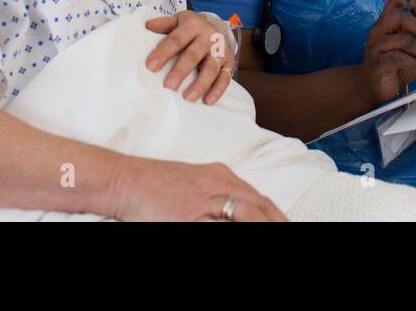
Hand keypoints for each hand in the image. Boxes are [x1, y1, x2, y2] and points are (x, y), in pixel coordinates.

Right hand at [110, 157, 287, 221]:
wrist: (125, 179)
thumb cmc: (154, 183)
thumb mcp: (193, 182)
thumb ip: (216, 194)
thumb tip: (237, 212)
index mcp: (219, 175)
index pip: (258, 199)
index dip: (276, 216)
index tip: (286, 225)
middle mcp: (216, 184)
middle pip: (258, 208)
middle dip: (276, 223)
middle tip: (290, 232)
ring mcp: (203, 201)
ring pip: (244, 216)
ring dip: (259, 226)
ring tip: (275, 237)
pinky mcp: (188, 216)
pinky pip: (217, 228)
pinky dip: (231, 231)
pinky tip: (241, 238)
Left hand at [144, 11, 235, 103]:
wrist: (218, 26)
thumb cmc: (192, 27)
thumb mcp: (179, 20)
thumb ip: (164, 24)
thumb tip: (148, 25)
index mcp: (193, 24)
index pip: (176, 39)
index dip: (163, 52)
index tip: (151, 66)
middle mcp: (208, 36)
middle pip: (193, 55)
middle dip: (180, 71)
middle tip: (169, 86)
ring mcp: (220, 50)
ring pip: (210, 69)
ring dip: (199, 84)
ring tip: (187, 98)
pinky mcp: (229, 62)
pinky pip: (225, 78)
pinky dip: (217, 90)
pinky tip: (207, 100)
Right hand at [351, 0, 415, 106]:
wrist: (371, 85)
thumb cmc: (392, 65)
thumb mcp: (412, 51)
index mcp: (386, 21)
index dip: (414, 5)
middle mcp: (379, 30)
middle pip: (400, 15)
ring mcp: (376, 46)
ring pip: (404, 39)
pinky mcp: (377, 62)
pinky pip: (399, 58)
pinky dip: (413, 63)